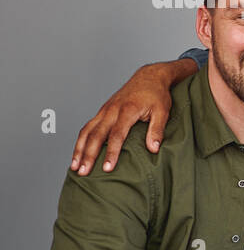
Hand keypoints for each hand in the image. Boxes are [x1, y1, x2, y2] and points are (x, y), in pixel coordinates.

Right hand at [71, 61, 191, 173]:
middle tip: (84, 172)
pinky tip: (78, 154)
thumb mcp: (163, 111)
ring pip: (87, 131)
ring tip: (75, 167)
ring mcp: (105, 110)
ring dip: (79, 150)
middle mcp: (112, 110)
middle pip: (96, 135)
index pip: (116, 135)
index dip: (111, 152)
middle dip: (88, 155)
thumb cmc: (157, 95)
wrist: (149, 77)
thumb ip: (157, 130)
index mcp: (127, 110)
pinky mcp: (102, 111)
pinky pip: (88, 127)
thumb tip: (153, 149)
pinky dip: (81, 141)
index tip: (107, 168)